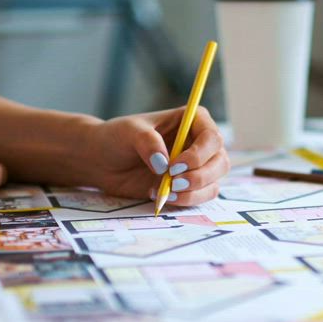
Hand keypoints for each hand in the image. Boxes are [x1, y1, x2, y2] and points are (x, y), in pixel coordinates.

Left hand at [79, 107, 228, 207]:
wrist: (102, 161)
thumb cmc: (117, 137)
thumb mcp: (129, 132)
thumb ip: (147, 142)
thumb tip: (164, 163)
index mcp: (191, 121)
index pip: (212, 136)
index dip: (200, 153)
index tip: (175, 165)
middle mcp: (199, 143)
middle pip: (220, 161)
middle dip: (200, 176)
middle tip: (174, 182)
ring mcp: (196, 167)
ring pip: (214, 182)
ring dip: (195, 192)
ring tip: (168, 192)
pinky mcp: (188, 186)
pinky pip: (201, 197)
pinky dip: (186, 201)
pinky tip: (163, 196)